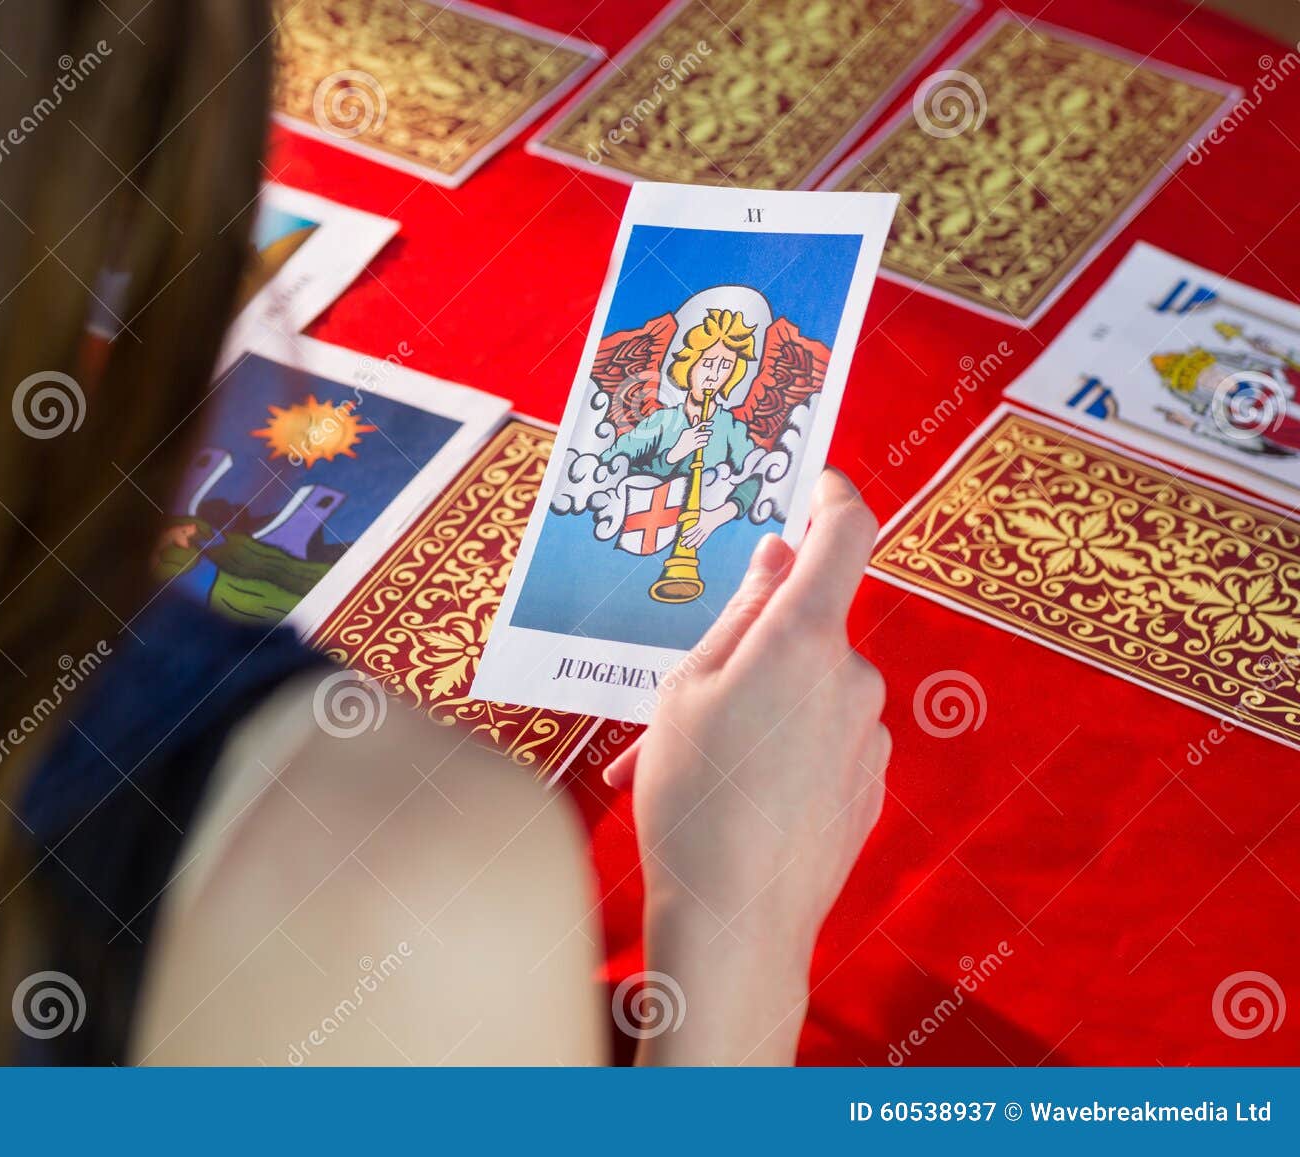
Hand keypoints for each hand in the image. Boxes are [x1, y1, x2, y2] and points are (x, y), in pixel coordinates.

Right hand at [612, 470, 888, 1063]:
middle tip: (680, 698)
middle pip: (805, 627)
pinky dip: (778, 751)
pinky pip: (820, 741)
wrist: (738, 921)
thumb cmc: (695, 798)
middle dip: (749, 647)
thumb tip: (778, 558)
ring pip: (805, 692)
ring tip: (690, 765)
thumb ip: (740, 613)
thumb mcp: (687, 687)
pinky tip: (730, 796)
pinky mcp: (868, 785)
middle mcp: (852, 677)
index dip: (831, 495)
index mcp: (803, 638)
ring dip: (754, 709)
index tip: (814, 482)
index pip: (844, 533)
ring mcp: (867, 734)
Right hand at [665, 421, 711, 464]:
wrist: (677, 451)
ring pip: (702, 438)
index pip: (699, 425)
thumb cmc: (683, 440)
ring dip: (706, 438)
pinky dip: (704, 443)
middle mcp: (690, 435)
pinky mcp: (693, 447)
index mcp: (688, 430)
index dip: (706, 423)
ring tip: (707, 438)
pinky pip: (702, 444)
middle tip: (711, 432)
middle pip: (701, 432)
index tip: (712, 422)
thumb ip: (693, 424)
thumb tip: (696, 416)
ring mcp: (691, 441)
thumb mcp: (687, 431)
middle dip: (707, 432)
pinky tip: (705, 443)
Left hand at [678, 500, 736, 549]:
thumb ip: (694, 511)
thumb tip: (688, 507)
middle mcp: (703, 529)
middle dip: (688, 540)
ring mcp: (706, 532)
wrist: (717, 516)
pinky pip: (704, 539)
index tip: (682, 535)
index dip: (688, 532)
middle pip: (694, 536)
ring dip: (692, 543)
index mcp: (701, 523)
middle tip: (682, 544)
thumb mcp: (701, 511)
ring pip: (698, 538)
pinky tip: (696, 547)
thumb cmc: (708, 513)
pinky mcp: (708, 533)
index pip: (693, 529)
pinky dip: (700, 543)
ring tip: (687, 547)